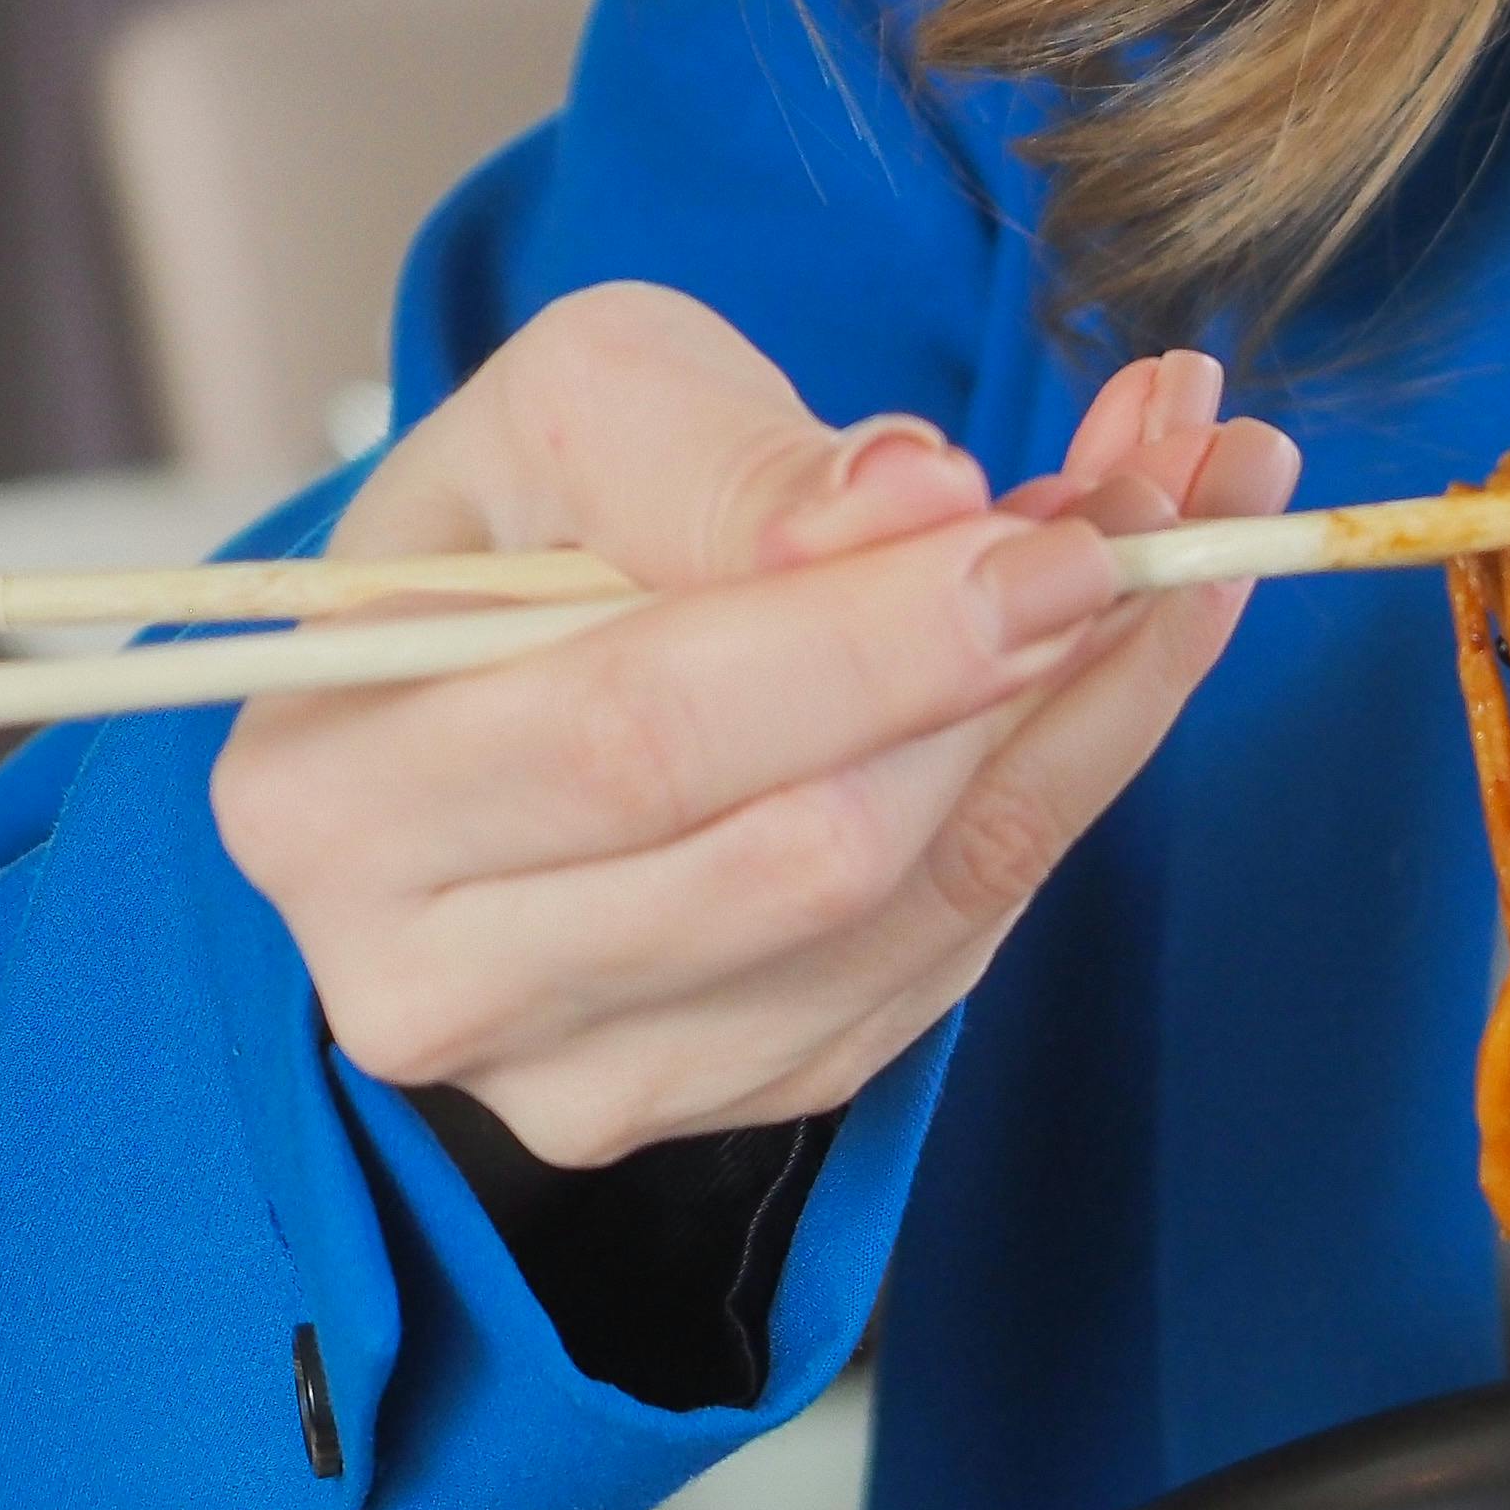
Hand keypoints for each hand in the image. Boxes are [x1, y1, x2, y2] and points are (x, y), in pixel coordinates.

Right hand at [216, 281, 1301, 1166]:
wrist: (492, 688)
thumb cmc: (515, 531)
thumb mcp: (570, 411)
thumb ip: (719, 457)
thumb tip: (912, 503)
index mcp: (334, 796)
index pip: (644, 734)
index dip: (874, 641)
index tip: (1061, 533)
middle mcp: (434, 978)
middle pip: (801, 858)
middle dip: (1014, 674)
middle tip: (1168, 510)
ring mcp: (585, 1076)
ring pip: (904, 923)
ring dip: (1082, 722)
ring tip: (1175, 546)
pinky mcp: (727, 1098)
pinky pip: (940, 967)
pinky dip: (1055, 799)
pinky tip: (1113, 663)